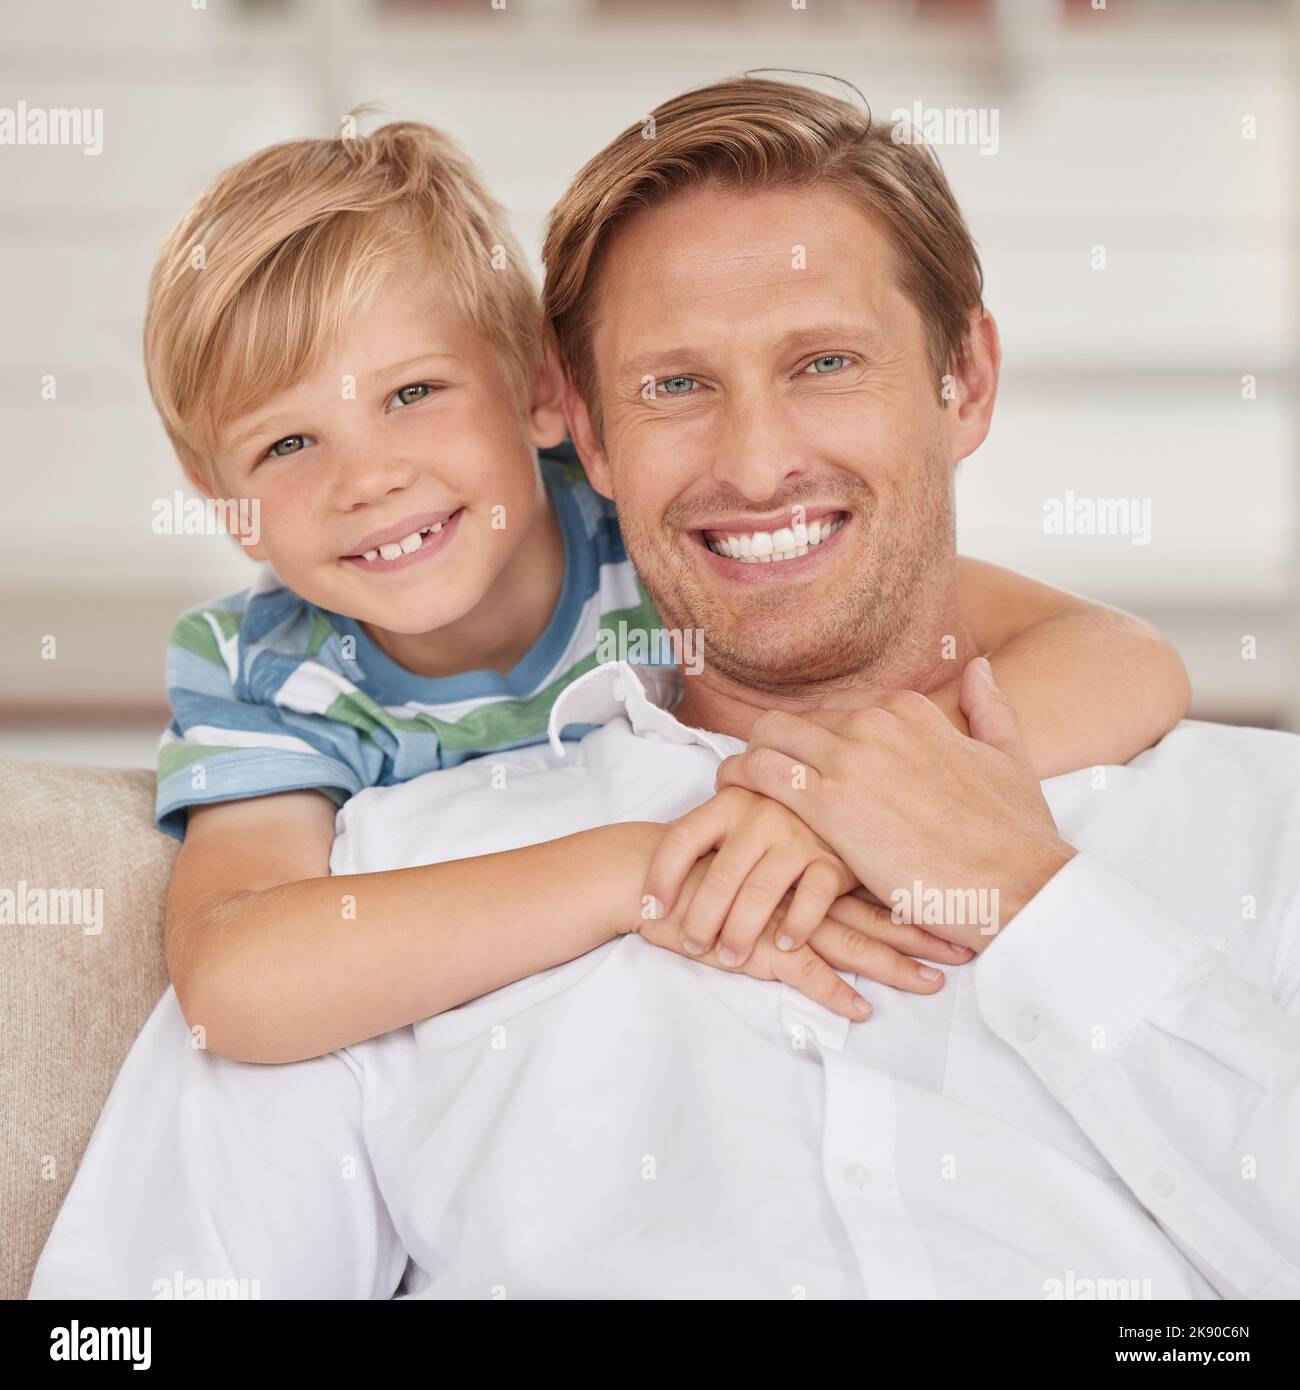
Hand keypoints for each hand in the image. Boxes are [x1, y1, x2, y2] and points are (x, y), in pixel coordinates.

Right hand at [632, 854, 972, 1021]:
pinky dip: (831, 990)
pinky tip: (860, 1009)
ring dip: (891, 963)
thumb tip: (858, 846)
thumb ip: (804, 836)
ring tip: (934, 985)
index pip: (874, 862)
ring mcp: (778, 902)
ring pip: (844, 933)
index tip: (968, 893)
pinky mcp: (752, 937)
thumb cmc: (703, 855)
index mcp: (809, 835)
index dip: (919, 880)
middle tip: (971, 944)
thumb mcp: (758, 835)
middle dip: (923, 925)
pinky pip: (799, 966)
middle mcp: (801, 860)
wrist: (641, 875)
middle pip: (873, 899)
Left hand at [642, 786, 853, 966]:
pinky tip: (783, 944)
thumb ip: (704, 837)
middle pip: (721, 875)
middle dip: (702, 917)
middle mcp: (761, 815)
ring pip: (761, 892)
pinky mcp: (832, 860)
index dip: (661, 876)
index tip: (651, 911)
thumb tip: (653, 886)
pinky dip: (796, 925)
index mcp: (728, 803)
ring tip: (729, 957)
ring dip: (741, 931)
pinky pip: (811, 898)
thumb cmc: (771, 826)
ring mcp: (798, 837)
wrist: (842, 806)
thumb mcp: (737, 817)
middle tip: (693, 945)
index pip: (682, 838)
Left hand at [714, 657, 1075, 952]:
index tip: (800, 761)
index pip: (832, 710)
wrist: (1021, 884)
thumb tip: (978, 667)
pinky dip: (738, 782)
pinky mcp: (831, 804)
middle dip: (771, 746)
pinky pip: (760, 774)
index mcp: (909, 710)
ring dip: (746, 762)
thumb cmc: (1016, 834)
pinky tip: (734, 803)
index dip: (810, 739)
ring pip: (767, 737)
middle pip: (792, 720)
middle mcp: (875, 722)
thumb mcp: (1011, 755)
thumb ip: (989, 707)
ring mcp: (851, 759)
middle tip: (758, 779)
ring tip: (737, 789)